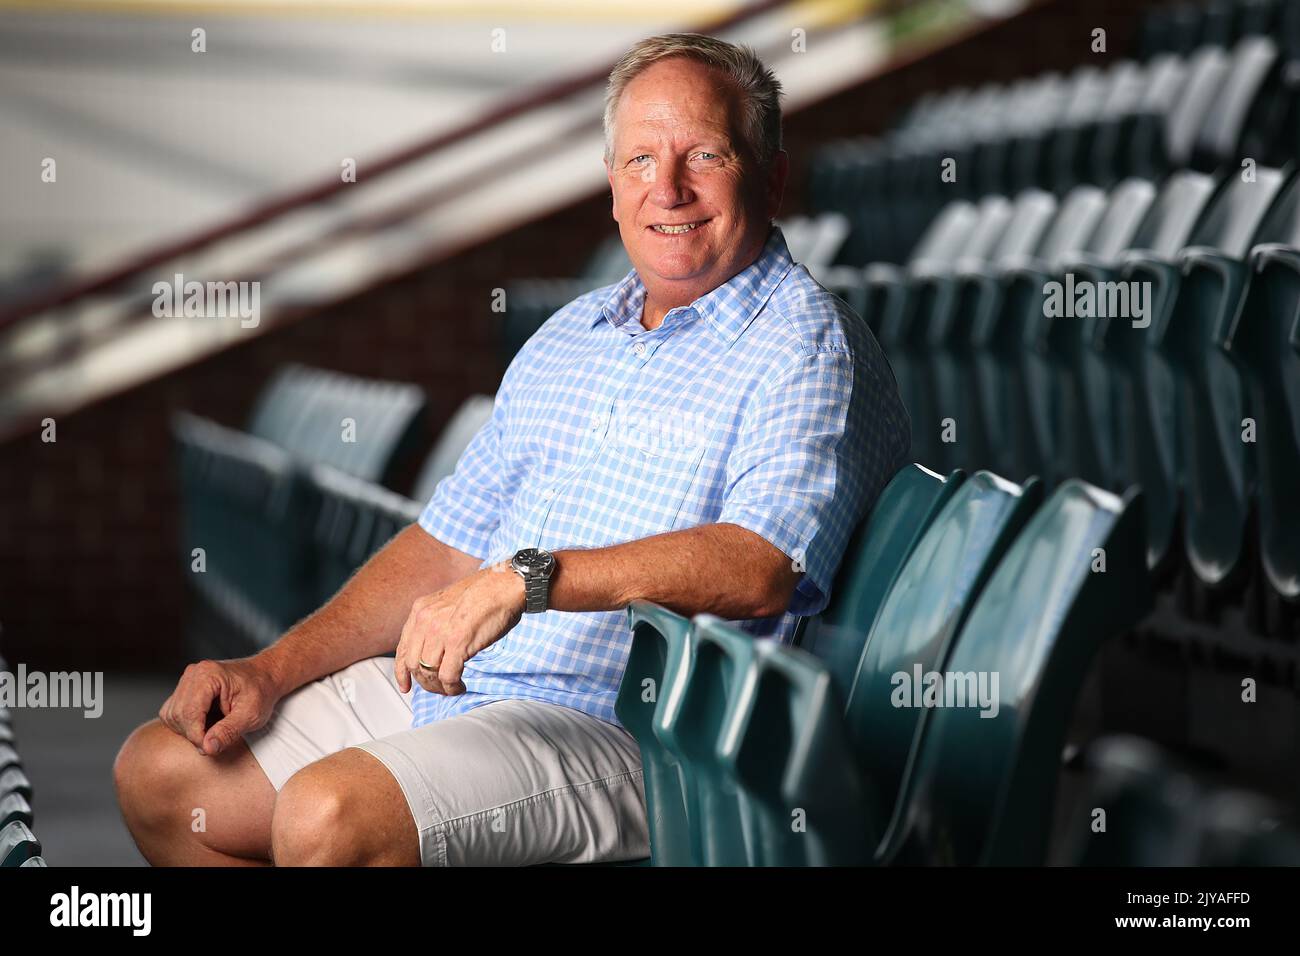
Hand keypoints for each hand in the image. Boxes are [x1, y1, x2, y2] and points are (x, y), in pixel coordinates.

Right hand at [158, 657, 282, 756]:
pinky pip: (173, 714)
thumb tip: (207, 748)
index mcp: (208, 674)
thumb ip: (229, 731)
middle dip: (193, 734)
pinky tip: (207, 724)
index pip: (189, 712)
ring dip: (189, 731)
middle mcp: (193, 674)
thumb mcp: (252, 715)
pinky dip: (187, 725)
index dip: (196, 736)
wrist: (265, 676)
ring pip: (172, 716)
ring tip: (214, 730)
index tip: (210, 749)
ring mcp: (187, 680)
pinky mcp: (184, 689)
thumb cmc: (261, 692)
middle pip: (178, 715)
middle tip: (216, 741)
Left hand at [395, 562, 525, 695]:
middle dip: (425, 682)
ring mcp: (440, 632)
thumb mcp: (447, 603)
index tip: (406, 686)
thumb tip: (435, 649)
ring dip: (439, 687)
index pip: (403, 649)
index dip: (402, 672)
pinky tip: (460, 686)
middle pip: (413, 664)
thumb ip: (436, 622)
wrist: (504, 585)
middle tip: (439, 688)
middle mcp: (425, 620)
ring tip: (452, 687)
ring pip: (428, 673)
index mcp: (421, 610)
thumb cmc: (484, 593)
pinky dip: (452, 687)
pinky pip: (447, 676)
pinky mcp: (458, 643)